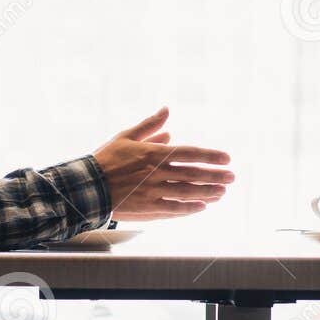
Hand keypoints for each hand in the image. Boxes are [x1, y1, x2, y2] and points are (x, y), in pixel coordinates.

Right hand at [92, 107, 234, 220]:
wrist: (88, 185)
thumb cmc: (106, 159)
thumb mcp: (127, 137)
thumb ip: (150, 125)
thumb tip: (167, 111)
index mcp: (154, 153)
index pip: (189, 153)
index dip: (210, 156)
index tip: (226, 158)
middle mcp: (157, 172)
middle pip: (193, 174)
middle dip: (215, 175)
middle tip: (231, 177)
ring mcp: (154, 191)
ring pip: (187, 192)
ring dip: (207, 192)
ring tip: (222, 192)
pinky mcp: (148, 207)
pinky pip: (174, 208)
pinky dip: (189, 208)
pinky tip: (202, 206)